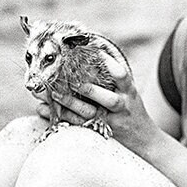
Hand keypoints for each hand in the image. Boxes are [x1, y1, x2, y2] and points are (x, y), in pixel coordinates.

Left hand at [37, 62, 161, 157]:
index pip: (122, 75)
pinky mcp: (98, 131)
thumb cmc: (131, 108)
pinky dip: (59, 116)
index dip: (109, 62)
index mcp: (129, 91)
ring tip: (55, 93)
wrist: (143, 139)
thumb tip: (95, 46)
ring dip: (71, 103)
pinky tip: (43, 109)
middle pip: (109, 99)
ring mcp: (111, 120)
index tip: (94, 50)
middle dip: (91, 90)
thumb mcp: (130, 90)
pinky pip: (77, 124)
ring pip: (90, 114)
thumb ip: (115, 74)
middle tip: (73, 81)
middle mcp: (122, 105)